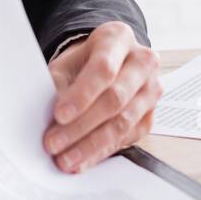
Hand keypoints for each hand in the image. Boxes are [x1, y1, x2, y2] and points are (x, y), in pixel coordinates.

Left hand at [43, 21, 160, 172]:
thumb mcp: (66, 63)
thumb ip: (58, 86)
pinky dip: (101, 152)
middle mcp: (142, 62)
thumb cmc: (82, 62)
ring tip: (65, 159)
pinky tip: (81, 161)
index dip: (81, 95)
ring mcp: (151, 90)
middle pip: (115, 98)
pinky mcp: (150, 116)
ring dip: (90, 145)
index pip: (103, 68)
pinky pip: (126, 138)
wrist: (105, 64)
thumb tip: (49, 120)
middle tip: (54, 143)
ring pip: (123, 122)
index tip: (59, 115)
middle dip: (81, 125)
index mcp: (118, 38)